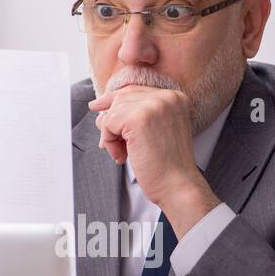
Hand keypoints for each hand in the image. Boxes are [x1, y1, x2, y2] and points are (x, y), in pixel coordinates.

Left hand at [87, 85, 220, 237]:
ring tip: (124, 154)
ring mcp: (153, 105)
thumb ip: (135, 114)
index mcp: (175, 97)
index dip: (114, 100)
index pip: (135, 90)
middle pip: (121, 98)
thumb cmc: (166, 166)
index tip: (97, 106)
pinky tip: (122, 156)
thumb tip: (99, 108)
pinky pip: (108, 123)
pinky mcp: (138, 118)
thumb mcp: (155, 132)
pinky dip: (109, 142)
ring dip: (110, 135)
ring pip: (113, 111)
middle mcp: (166, 96)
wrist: (177, 185)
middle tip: (115, 146)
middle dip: (111, 121)